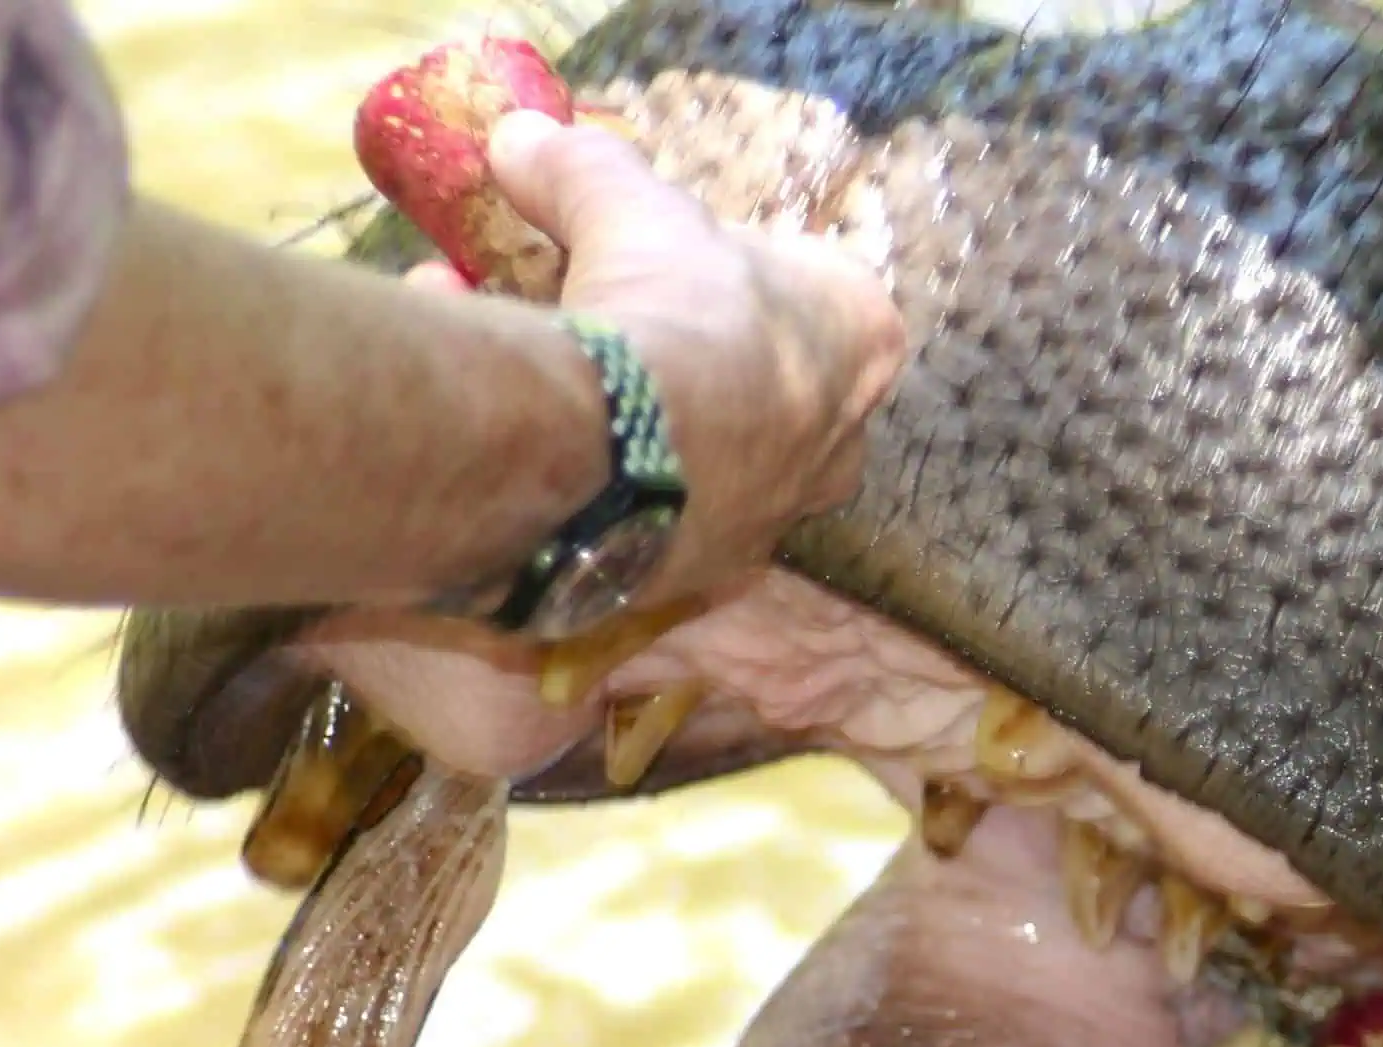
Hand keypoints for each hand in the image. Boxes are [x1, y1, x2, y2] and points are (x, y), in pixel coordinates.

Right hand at [444, 109, 907, 607]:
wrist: (620, 453)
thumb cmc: (667, 309)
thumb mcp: (623, 205)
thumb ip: (583, 167)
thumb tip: (521, 135)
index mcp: (861, 342)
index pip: (827, 297)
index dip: (748, 273)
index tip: (677, 258)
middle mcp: (840, 443)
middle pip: (774, 388)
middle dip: (700, 360)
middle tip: (620, 326)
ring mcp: (776, 519)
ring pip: (711, 463)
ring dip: (641, 424)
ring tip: (551, 384)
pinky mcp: (703, 574)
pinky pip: (650, 516)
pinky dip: (596, 482)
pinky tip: (528, 450)